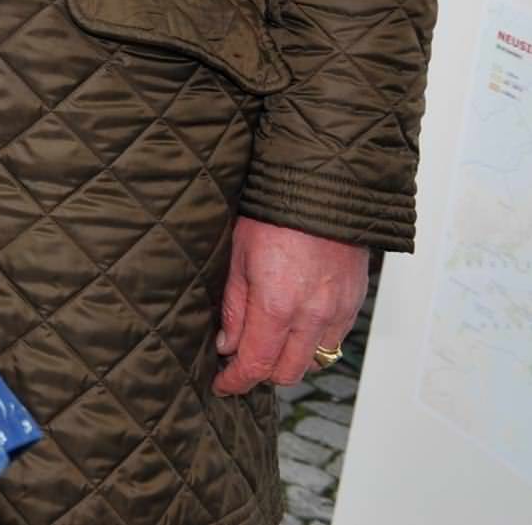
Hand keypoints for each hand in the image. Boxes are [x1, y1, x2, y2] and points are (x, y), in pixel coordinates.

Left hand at [212, 216, 371, 394]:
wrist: (322, 192)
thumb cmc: (272, 218)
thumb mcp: (238, 258)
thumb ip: (235, 307)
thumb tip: (228, 345)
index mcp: (277, 306)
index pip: (256, 363)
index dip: (236, 381)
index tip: (223, 385)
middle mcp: (312, 317)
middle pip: (287, 372)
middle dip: (261, 374)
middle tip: (240, 364)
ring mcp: (337, 312)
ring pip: (313, 362)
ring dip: (289, 361)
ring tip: (267, 345)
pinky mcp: (354, 305)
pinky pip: (333, 341)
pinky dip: (312, 344)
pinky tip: (294, 328)